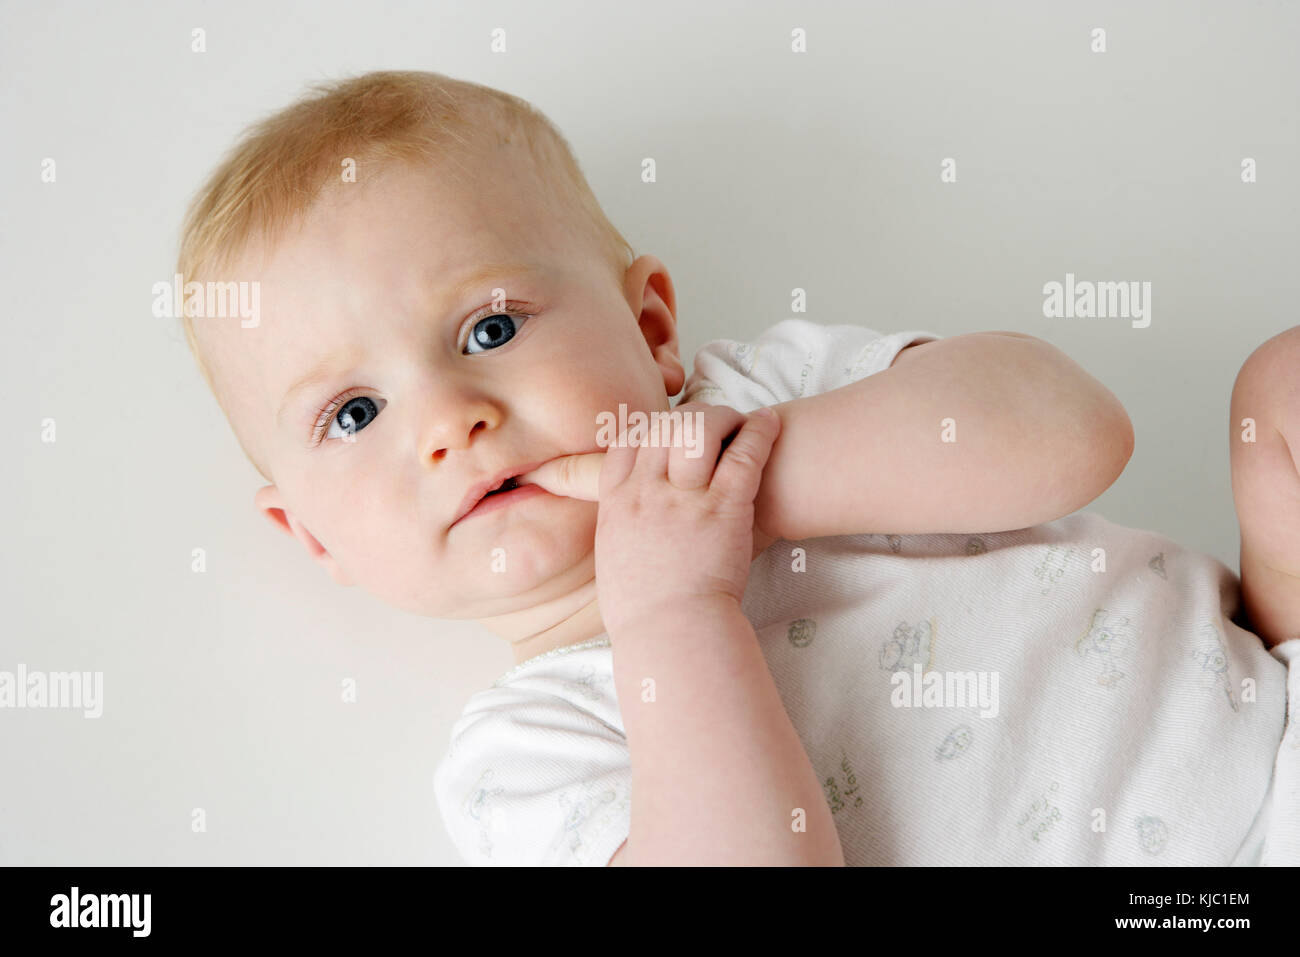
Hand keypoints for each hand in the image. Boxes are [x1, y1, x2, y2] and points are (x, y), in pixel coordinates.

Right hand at [519, 403, 780, 633]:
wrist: (669, 635)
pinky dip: (759, 432)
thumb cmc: (643, 612)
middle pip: (666, 424)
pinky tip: (770, 423)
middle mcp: (647, 491)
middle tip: (716, 426)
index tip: (673, 431)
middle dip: (693, 417)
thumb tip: (628, 519)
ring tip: (743, 423)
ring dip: (725, 418)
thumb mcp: (613, 559)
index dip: (653, 426)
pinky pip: (743, 454)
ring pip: (701, 428)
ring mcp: (685, 497)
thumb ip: (620, 527)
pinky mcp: (724, 508)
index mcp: (616, 503)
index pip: (628, 438)